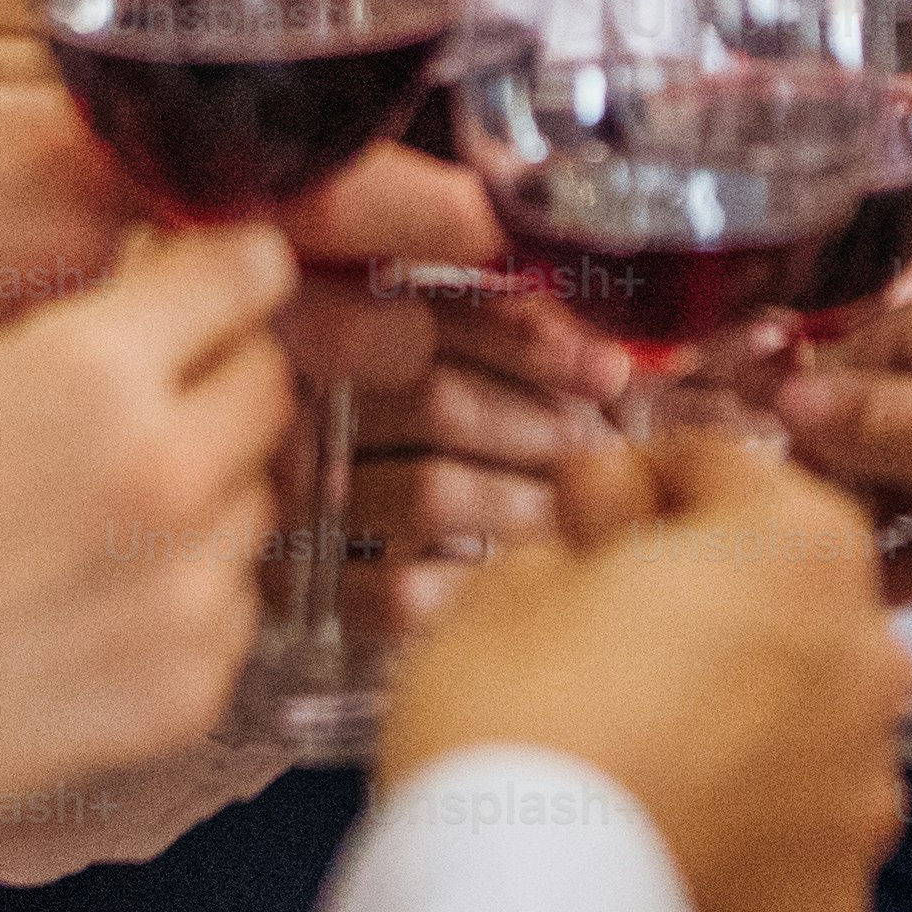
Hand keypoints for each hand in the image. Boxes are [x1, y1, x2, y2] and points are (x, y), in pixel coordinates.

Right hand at [0, 224, 298, 911]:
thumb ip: (45, 330)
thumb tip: (124, 304)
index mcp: (92, 373)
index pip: (247, 269)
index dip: (228, 265)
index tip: (219, 273)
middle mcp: (165, 475)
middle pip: (271, 382)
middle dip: (221, 370)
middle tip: (148, 395)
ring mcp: (187, 593)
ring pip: (255, 499)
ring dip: (202, 488)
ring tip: (90, 518)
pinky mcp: (191, 690)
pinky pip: (230, 605)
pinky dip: (183, 592)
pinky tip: (89, 600)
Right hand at [327, 288, 627, 638]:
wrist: (373, 555)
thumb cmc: (460, 443)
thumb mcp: (487, 367)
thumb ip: (534, 342)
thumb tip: (609, 365)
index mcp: (341, 333)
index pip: (434, 319)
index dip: (528, 342)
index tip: (609, 373)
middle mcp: (302, 411)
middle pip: (436, 401)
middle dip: (539, 427)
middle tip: (598, 453)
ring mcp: (302, 504)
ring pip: (433, 491)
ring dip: (526, 503)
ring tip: (566, 511)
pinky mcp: (321, 592)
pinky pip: (414, 585)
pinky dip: (485, 576)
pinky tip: (514, 569)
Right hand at [382, 431, 911, 911]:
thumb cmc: (515, 733)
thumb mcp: (516, 577)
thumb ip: (585, 524)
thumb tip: (608, 512)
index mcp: (798, 550)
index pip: (728, 468)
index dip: (647, 476)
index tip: (601, 503)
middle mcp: (865, 662)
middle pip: (784, 599)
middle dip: (707, 602)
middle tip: (603, 627)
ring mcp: (861, 792)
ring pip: (800, 721)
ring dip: (735, 715)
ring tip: (629, 745)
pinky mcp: (834, 903)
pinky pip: (791, 836)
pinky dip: (740, 827)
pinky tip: (659, 829)